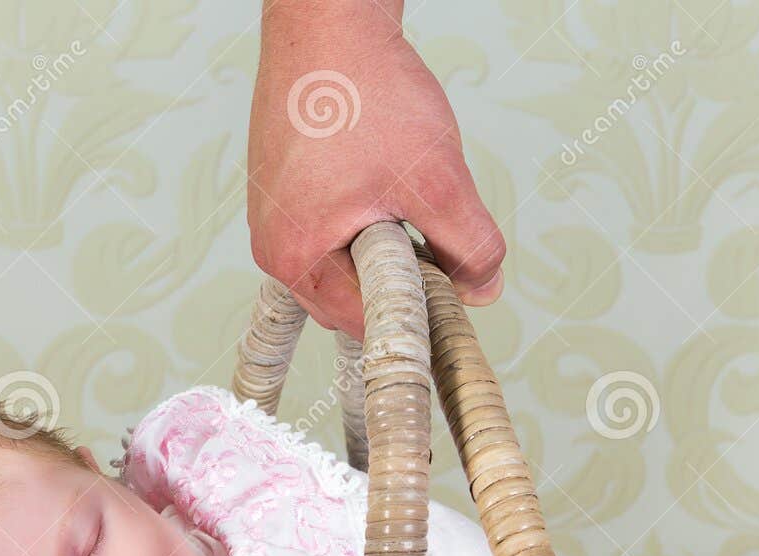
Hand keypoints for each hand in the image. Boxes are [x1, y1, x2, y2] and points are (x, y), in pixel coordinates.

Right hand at [248, 1, 505, 337]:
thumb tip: (485, 286)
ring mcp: (277, 213)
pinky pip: (338, 225)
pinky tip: (388, 172)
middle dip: (403, 273)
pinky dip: (372, 211)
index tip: (455, 287)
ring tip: (408, 190)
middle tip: (436, 233)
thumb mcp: (437, 181)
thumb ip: (469, 247)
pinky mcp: (289, 186)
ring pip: (351, 258)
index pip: (367, 323)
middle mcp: (274, 242)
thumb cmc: (362, 90)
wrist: (328, 19)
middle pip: (356, 297)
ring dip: (390, 239)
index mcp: (294, 257)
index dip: (420, 309)